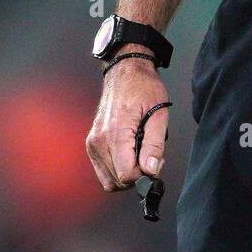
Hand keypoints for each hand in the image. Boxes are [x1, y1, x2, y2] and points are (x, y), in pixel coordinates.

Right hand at [86, 55, 169, 191]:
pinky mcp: (92, 144)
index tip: (155, 162)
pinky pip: (103, 171)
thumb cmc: (143, 87)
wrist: (125, 71)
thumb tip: (151, 170)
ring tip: (140, 153)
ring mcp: (93, 143)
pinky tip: (130, 153)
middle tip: (150, 157)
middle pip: (117, 181)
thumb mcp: (159, 113)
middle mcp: (99, 140)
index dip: (144, 174)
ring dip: (127, 174)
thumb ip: (155, 144)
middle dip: (137, 175)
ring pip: (109, 180)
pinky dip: (117, 169)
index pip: (126, 174)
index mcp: (115, 132)